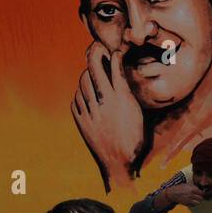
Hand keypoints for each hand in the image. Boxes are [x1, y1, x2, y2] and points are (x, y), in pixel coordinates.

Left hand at [71, 42, 144, 192]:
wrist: (119, 163)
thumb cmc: (133, 137)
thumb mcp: (135, 110)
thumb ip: (126, 89)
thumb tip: (118, 70)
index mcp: (120, 97)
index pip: (112, 66)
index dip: (110, 53)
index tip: (112, 49)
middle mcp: (103, 101)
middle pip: (93, 69)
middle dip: (94, 55)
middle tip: (96, 50)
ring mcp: (89, 111)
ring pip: (82, 83)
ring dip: (87, 75)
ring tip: (92, 74)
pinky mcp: (81, 122)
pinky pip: (76, 100)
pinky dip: (80, 94)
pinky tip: (86, 97)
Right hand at [165, 183, 205, 206]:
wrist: (172, 193)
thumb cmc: (179, 188)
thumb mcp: (187, 185)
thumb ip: (194, 187)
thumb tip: (199, 189)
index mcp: (193, 189)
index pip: (202, 193)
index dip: (202, 193)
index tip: (202, 194)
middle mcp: (192, 195)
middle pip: (201, 198)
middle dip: (200, 198)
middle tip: (199, 197)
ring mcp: (189, 200)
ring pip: (198, 203)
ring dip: (197, 202)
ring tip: (195, 200)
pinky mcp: (187, 204)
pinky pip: (193, 205)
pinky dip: (193, 204)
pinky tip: (191, 202)